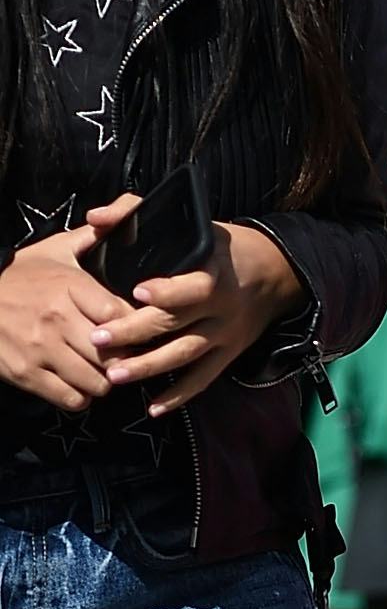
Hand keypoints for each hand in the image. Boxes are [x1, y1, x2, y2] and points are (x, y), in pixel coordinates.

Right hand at [0, 197, 136, 409]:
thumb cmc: (22, 275)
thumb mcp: (58, 249)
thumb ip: (98, 233)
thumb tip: (133, 209)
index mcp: (70, 286)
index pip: (122, 316)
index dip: (138, 328)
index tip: (141, 331)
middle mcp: (57, 318)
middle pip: (115, 355)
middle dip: (125, 359)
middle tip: (124, 356)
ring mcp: (41, 349)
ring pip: (98, 382)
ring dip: (105, 380)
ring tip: (100, 369)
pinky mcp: (26, 374)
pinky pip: (73, 400)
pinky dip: (81, 396)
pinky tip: (78, 383)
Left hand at [93, 219, 304, 413]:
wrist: (275, 274)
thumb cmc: (221, 246)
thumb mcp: (191, 222)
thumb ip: (136, 212)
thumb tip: (95, 218)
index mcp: (213, 272)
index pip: (193, 285)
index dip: (168, 291)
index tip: (138, 292)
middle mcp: (220, 307)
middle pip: (177, 323)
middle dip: (136, 332)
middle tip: (99, 339)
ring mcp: (224, 334)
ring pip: (185, 354)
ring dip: (150, 367)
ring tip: (115, 376)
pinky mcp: (228, 354)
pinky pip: (203, 379)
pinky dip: (180, 395)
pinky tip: (154, 407)